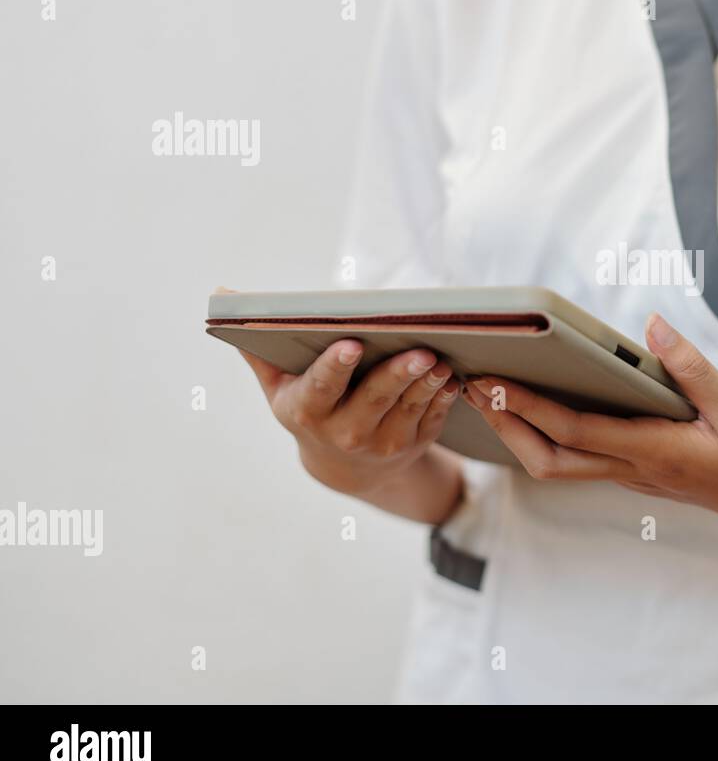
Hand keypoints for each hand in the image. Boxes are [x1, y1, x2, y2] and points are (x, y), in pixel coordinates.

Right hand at [238, 336, 461, 496]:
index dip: (335, 367)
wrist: (342, 465)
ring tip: (440, 358)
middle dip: (396, 373)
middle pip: (374, 398)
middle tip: (419, 348)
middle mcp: (344, 432)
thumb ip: (257, 342)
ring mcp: (382, 443)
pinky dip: (444, 396)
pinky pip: (433, 417)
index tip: (351, 343)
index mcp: (307, 411)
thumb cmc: (308, 406)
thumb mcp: (278, 382)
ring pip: (409, 408)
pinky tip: (452, 375)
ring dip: (427, 383)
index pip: (321, 388)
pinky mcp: (414, 443)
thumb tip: (223, 295)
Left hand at [462, 313, 717, 541]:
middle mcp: (634, 469)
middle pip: (549, 461)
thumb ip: (692, 368)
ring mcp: (633, 476)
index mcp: (654, 452)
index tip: (494, 381)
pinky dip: (548, 436)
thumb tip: (654, 325)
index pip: (575, 431)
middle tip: (474, 388)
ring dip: (521, 435)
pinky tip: (539, 409)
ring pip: (560, 465)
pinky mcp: (638, 472)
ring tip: (492, 395)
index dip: (528, 407)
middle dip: (506, 427)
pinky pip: (579, 460)